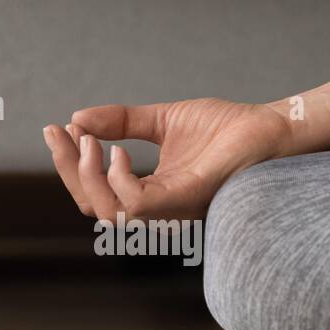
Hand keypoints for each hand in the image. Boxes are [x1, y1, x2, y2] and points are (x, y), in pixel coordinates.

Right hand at [42, 98, 293, 220]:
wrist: (272, 127)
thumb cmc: (227, 129)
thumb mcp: (163, 119)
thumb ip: (122, 122)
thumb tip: (78, 118)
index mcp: (152, 194)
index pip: (96, 193)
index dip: (70, 165)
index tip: (56, 129)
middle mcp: (159, 209)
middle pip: (93, 206)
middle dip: (68, 170)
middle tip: (57, 133)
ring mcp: (173, 209)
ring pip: (109, 211)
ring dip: (88, 175)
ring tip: (87, 138)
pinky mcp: (187, 200)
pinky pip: (138, 205)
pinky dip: (118, 180)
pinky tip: (117, 150)